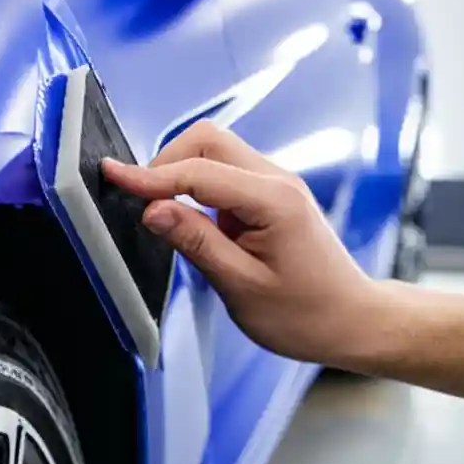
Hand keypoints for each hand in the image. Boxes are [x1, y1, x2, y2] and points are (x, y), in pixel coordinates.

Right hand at [101, 121, 398, 366]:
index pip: (197, 173)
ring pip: (215, 152)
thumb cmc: (306, 314)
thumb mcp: (242, 287)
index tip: (112, 176)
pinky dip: (197, 185)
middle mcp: (277, 181)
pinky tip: (187, 217)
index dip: (149, 176)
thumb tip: (153, 210)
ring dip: (181, 173)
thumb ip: (196, 243)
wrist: (351, 321)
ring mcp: (276, 184)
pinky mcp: (270, 195)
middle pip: (207, 142)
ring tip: (160, 211)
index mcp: (273, 200)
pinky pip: (225, 173)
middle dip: (166, 163)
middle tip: (138, 200)